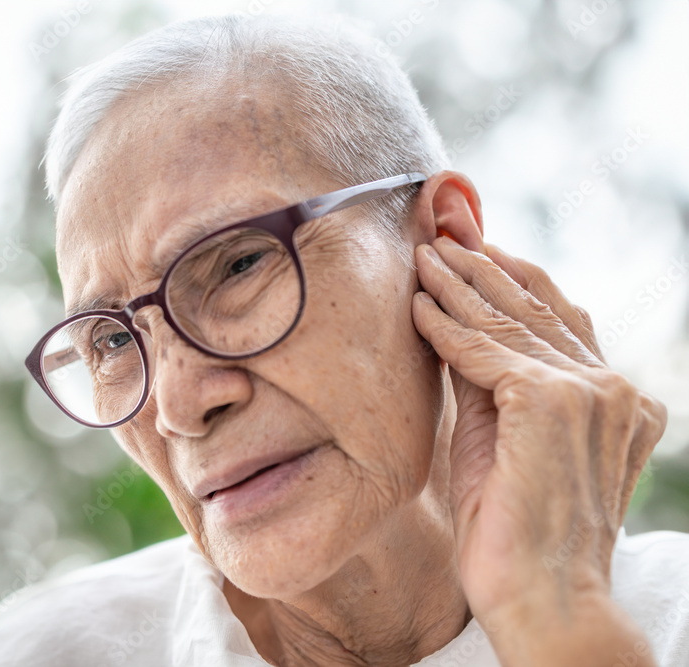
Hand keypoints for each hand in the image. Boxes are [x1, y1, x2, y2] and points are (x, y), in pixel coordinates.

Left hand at [412, 237, 666, 664]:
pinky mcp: (550, 400)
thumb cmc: (513, 529)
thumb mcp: (504, 440)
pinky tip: (416, 305)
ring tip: (423, 255)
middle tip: (443, 235)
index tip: (474, 251)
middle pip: (535, 308)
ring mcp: (588, 391)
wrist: (539, 595)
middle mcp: (612, 387)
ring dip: (458, 284)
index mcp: (616, 399)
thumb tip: (454, 331)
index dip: (512, 280)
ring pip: (507, 321)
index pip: (559, 319)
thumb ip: (492, 384)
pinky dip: (443, 326)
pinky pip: (481, 350)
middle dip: (483, 267)